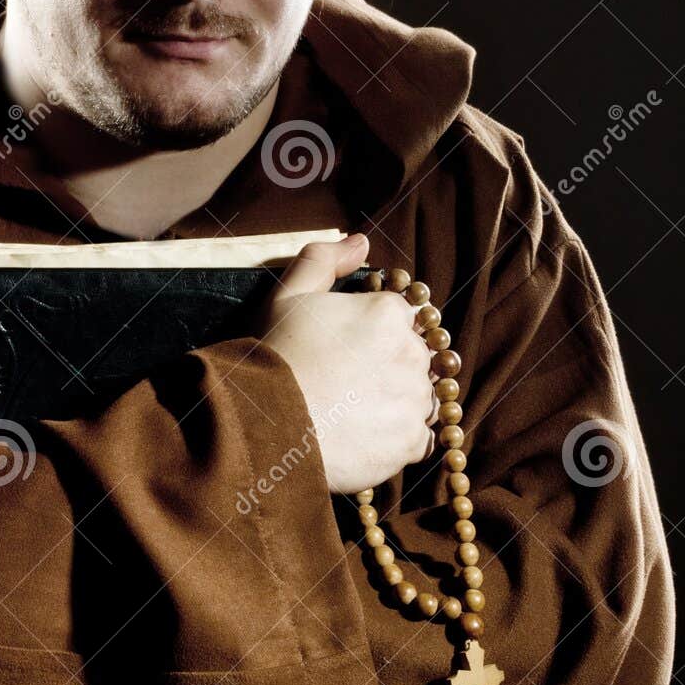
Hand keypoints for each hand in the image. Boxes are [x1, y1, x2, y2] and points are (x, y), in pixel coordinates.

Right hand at [256, 233, 437, 495]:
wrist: (266, 424)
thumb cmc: (275, 356)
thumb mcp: (289, 295)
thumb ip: (325, 259)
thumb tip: (361, 242)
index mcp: (390, 312)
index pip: (401, 320)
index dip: (375, 335)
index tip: (349, 353)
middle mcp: (413, 353)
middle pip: (415, 359)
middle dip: (390, 369)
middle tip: (348, 386)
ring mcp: (415, 400)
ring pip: (418, 399)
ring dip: (396, 404)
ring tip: (354, 415)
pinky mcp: (411, 443)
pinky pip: (416, 440)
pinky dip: (395, 440)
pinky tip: (362, 437)